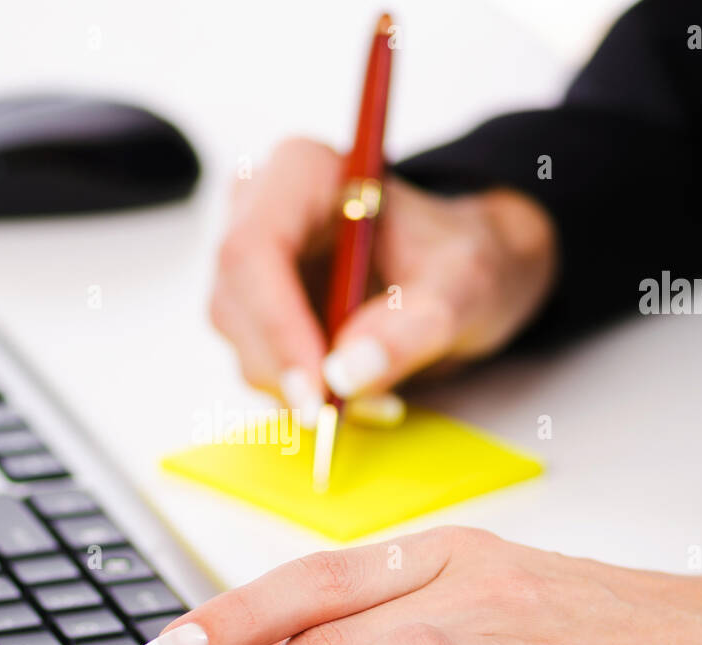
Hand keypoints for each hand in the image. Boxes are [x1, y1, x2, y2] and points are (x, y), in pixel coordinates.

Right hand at [208, 137, 557, 426]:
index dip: (276, 323)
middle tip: (342, 413)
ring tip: (374, 400)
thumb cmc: (465, 256)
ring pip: (241, 340)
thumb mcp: (463, 287)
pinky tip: (355, 395)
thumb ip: (411, 328)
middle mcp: (261, 209)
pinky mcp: (256, 309)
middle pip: (236, 300)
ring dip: (298, 387)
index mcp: (304, 174)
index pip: (255, 248)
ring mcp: (252, 262)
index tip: (317, 388)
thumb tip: (347, 375)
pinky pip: (258, 362)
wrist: (463, 272)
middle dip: (286, 368)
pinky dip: (302, 393)